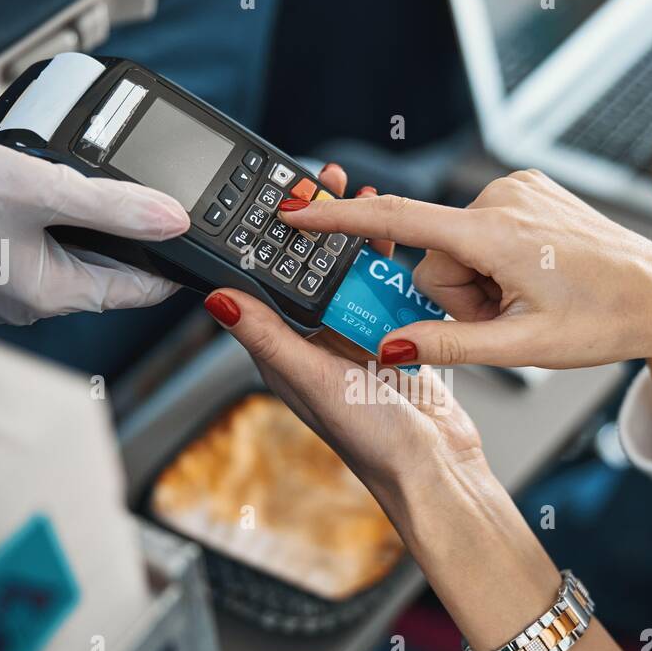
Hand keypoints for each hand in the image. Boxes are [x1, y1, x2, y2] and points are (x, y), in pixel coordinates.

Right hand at [0, 119, 189, 324]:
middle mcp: (29, 304)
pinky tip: (59, 205)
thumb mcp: (43, 188)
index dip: (169, 271)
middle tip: (162, 217)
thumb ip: (114, 205)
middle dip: (133, 249)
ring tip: (114, 203)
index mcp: (48, 296)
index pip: (132, 292)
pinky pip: (42, 257)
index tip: (196, 256)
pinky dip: (60, 234)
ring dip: (95, 237)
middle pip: (104, 279)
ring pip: (73, 266)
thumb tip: (172, 219)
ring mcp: (6, 291)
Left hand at [202, 164, 482, 505]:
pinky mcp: (392, 342)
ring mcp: (355, 342)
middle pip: (309, 272)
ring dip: (353, 239)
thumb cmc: (371, 439)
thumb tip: (217, 299)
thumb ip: (268, 337)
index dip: (268, 240)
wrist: (434, 467)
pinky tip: (395, 242)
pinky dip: (388, 264)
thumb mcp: (312, 379)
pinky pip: (385, 292)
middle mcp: (316, 346)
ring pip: (348, 277)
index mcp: (285, 354)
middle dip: (316, 227)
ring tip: (360, 198)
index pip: (265, 284)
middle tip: (322, 183)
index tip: (277, 199)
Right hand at [278, 169, 651, 370]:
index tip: (296, 212)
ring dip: (478, 284)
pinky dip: (494, 262)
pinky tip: (533, 279)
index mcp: (496, 234)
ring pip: (457, 248)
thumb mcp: (521, 347)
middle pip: (434, 257)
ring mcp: (518, 190)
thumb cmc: (607, 320)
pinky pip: (482, 231)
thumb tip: (388, 347)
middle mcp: (503, 198)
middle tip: (503, 320)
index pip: (398, 221)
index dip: (340, 218)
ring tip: (526, 301)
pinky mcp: (529, 190)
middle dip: (457, 298)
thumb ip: (446, 347)